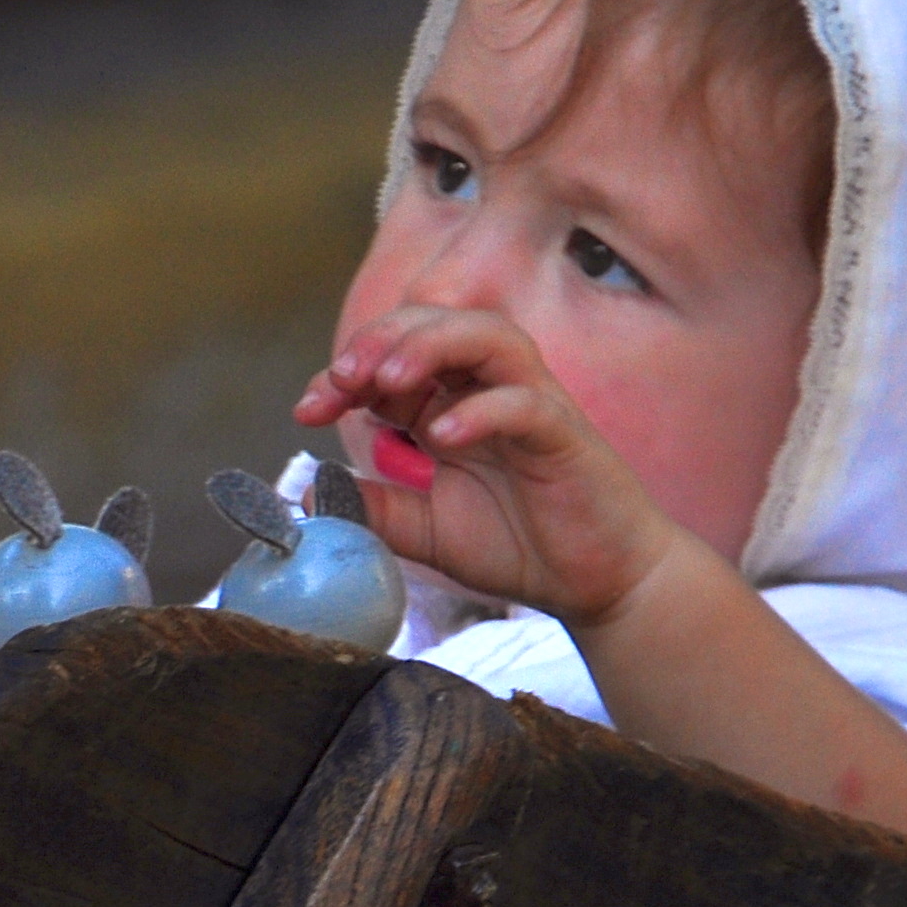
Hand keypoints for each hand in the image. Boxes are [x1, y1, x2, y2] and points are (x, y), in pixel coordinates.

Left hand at [295, 303, 678, 628]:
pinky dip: (482, 409)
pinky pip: (525, 401)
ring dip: (430, 347)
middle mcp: (488, 390)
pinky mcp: (565, 433)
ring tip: (387, 380)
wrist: (598, 583)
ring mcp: (530, 404)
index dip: (344, 373)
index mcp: (450, 403)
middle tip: (341, 378)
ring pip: (487, 337)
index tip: (308, 410)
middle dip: (380, 340)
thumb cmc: (519, 545)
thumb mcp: (423, 530)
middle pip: (436, 323)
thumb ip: (373, 508)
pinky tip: (443, 434)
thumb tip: (308, 496)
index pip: (392, 356)